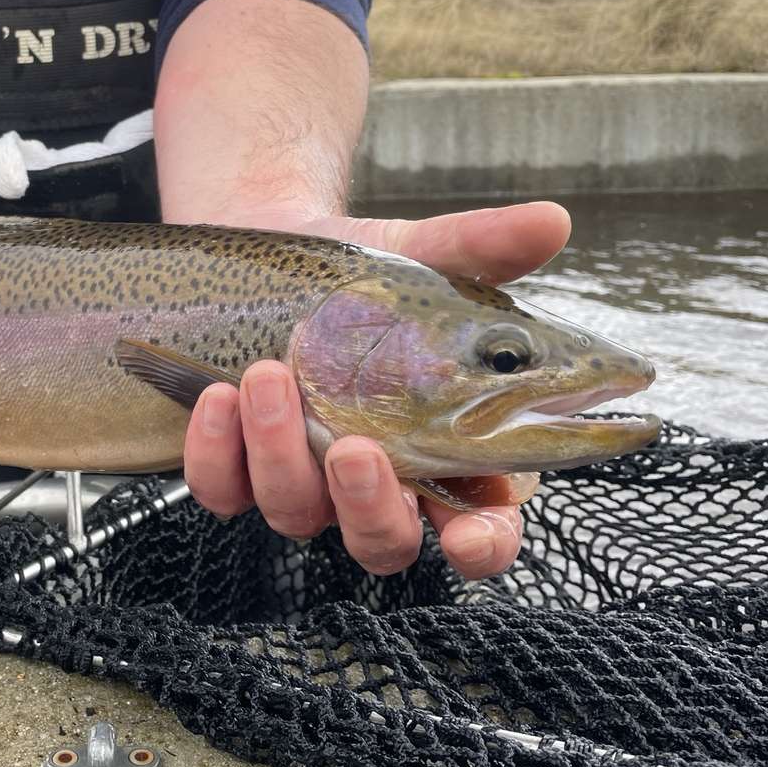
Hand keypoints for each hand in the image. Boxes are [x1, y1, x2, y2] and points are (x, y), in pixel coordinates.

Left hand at [182, 202, 571, 579]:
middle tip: (355, 448)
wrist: (272, 243)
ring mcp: (298, 480)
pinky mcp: (232, 463)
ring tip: (271, 374)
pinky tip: (219, 394)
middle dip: (367, 508)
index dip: (478, 545)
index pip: (477, 527)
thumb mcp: (423, 254)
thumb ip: (485, 248)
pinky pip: (220, 488)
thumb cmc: (366, 273)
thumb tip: (551, 221)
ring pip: (292, 513)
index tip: (468, 540)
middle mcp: (372, 481)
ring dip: (281, 453)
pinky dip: (215, 451)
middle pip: (380, 542)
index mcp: (440, 451)